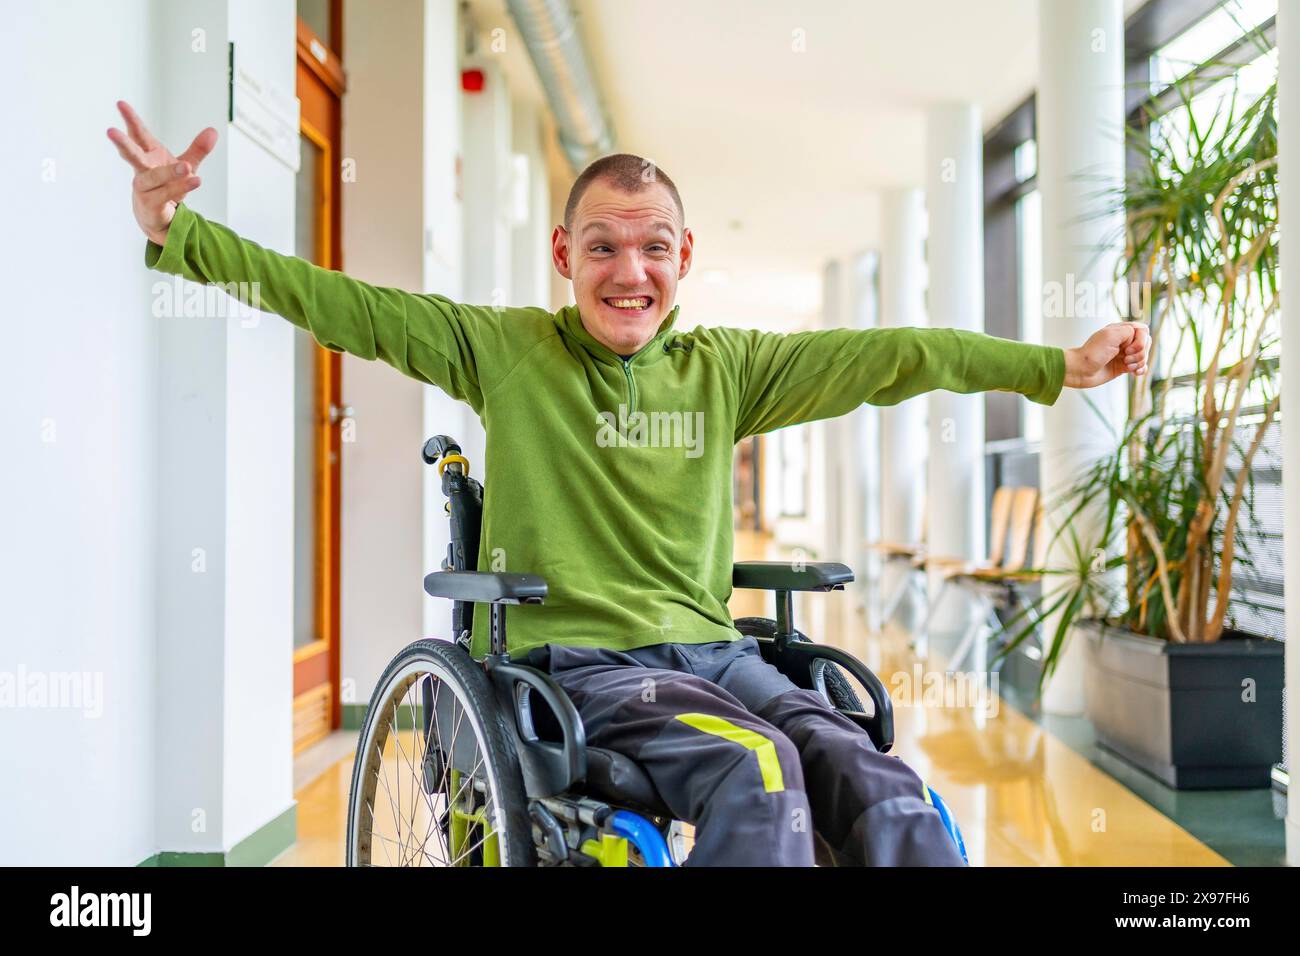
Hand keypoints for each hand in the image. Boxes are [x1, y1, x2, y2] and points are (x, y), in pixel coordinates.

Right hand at [107, 100, 217, 245]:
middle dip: (122, 143)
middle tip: (110, 131)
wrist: (159, 216)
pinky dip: (180, 187)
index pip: (138, 135)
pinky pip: (166, 194)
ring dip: (170, 173)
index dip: (130, 120)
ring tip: (186, 167)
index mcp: (147, 155)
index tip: (120, 103)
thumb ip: (198, 149)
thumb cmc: (167, 185)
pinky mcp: (151, 204)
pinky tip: (195, 180)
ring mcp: (144, 188)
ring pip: (154, 178)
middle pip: (131, 155)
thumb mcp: (186, 165)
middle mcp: (142, 170)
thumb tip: (213, 130)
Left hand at [1063, 321, 1149, 388]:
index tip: (1128, 349)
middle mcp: (1124, 341)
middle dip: (1140, 353)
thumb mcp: (1111, 335)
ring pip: (1144, 356)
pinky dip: (1141, 369)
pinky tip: (1134, 373)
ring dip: (1139, 362)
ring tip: (1126, 365)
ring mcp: (1124, 354)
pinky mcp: (1123, 366)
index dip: (1141, 341)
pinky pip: (1141, 366)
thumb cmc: (1092, 353)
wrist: (1080, 371)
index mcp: (1121, 330)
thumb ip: (1129, 331)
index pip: (1143, 331)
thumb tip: (1139, 338)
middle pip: (1146, 344)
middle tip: (1125, 358)